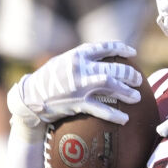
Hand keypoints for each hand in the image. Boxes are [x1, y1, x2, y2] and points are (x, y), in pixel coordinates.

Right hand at [9, 40, 142, 128]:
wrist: (30, 98)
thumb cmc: (46, 80)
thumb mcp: (61, 63)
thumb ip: (79, 60)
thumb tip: (98, 59)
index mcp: (76, 55)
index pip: (104, 47)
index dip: (120, 48)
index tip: (132, 52)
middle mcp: (80, 68)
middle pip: (112, 67)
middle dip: (128, 73)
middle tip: (138, 79)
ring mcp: (79, 85)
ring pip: (110, 85)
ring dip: (126, 91)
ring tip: (137, 97)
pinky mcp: (78, 103)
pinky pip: (101, 109)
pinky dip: (115, 115)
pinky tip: (125, 119)